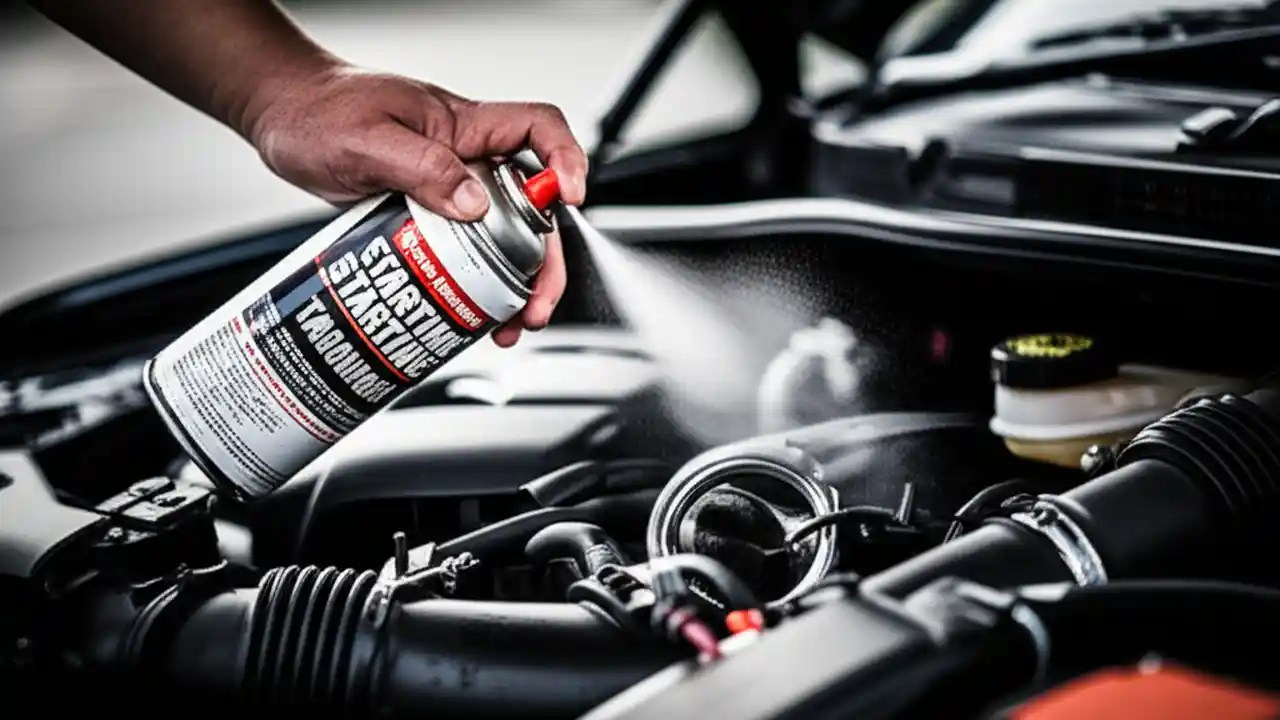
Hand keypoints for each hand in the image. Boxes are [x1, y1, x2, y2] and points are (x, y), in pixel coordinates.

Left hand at [244, 63, 586, 347]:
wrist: (283, 119)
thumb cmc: (320, 112)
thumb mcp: (367, 139)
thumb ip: (423, 166)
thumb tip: (474, 203)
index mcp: (464, 127)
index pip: (537, 127)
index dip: (564, 159)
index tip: (570, 198)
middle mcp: (467, 160)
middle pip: (532, 207)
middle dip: (545, 259)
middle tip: (535, 302)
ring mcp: (449, 192)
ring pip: (504, 240)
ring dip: (516, 285)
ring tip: (510, 323)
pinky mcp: (428, 221)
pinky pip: (467, 257)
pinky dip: (476, 290)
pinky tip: (474, 317)